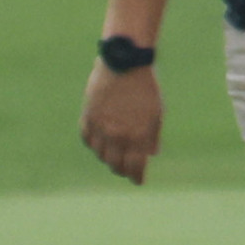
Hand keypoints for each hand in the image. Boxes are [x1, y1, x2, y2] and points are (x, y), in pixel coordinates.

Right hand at [80, 61, 163, 184]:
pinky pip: (87, 139)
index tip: (138, 181)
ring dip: (108, 158)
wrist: (124, 63)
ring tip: (115, 157)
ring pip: (100, 154)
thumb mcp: (156, 112)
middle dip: (122, 170)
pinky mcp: (87, 116)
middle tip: (127, 170)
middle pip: (115, 164)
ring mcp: (100, 127)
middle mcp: (116, 135)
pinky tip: (99, 144)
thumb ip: (153, 135)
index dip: (136, 176)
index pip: (134, 166)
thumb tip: (152, 154)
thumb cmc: (146, 87)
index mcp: (137, 135)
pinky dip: (93, 144)